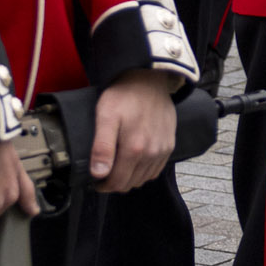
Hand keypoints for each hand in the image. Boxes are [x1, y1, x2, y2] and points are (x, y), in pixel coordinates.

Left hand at [88, 69, 178, 192]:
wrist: (149, 80)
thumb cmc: (124, 95)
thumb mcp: (105, 116)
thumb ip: (102, 147)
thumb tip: (99, 174)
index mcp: (134, 149)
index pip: (117, 182)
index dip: (103, 186)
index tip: (95, 180)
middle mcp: (151, 153)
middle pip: (130, 183)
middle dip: (115, 183)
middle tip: (104, 173)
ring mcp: (162, 150)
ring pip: (143, 179)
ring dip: (129, 178)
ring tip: (118, 167)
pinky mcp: (169, 145)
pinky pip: (156, 170)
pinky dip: (144, 172)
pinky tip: (135, 163)